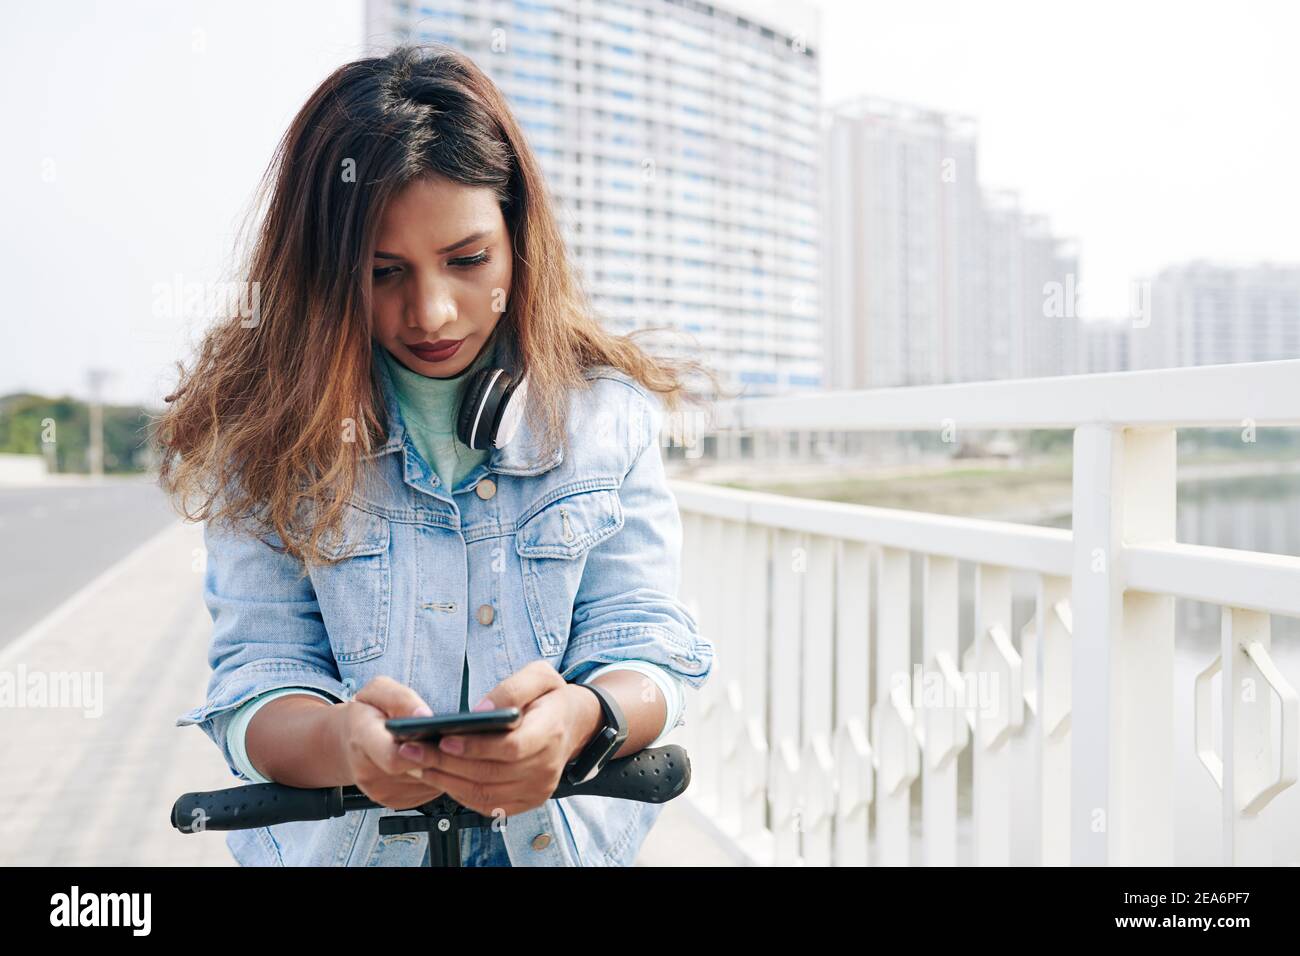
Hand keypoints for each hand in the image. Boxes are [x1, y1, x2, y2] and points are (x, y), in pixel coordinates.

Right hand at [336, 675, 446, 809]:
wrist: (347, 743)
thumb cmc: (366, 714)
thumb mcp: (377, 691)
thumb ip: (401, 700)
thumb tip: (425, 717)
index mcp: (363, 739)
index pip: (393, 757)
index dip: (421, 750)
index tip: (439, 735)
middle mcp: (368, 772)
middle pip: (418, 770)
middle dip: (441, 754)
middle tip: (459, 738)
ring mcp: (382, 791)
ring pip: (428, 782)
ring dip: (444, 766)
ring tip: (452, 746)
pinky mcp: (395, 802)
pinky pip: (429, 791)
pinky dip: (439, 775)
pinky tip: (440, 759)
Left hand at [399, 661, 601, 816]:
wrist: (574, 725)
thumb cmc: (551, 698)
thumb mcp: (540, 675)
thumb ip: (512, 687)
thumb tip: (479, 710)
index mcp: (550, 732)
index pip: (510, 748)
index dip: (475, 747)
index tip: (444, 739)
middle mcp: (546, 767)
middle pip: (490, 774)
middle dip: (445, 764)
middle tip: (411, 751)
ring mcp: (537, 789)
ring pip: (484, 794)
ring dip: (445, 781)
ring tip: (415, 764)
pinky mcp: (526, 801)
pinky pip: (487, 805)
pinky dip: (458, 793)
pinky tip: (437, 777)